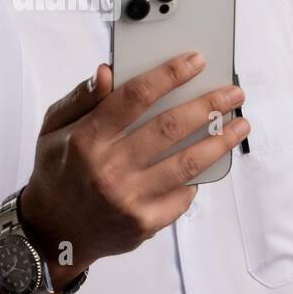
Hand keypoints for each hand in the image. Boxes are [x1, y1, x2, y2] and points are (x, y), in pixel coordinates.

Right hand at [19, 52, 248, 284]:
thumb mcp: (53, 128)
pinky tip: (210, 161)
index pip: (135, 97)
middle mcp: (109, 169)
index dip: (169, 75)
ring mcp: (129, 199)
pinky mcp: (144, 223)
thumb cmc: (57, 172)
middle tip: (233, 94)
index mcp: (87, 139)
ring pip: (186, 163)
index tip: (195, 61)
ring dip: (219, 141)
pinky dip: (199, 177)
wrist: (53, 232)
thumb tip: (107, 71)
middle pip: (170, 128)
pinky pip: (182, 196)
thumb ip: (81, 98)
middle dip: (208, 106)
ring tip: (239, 125)